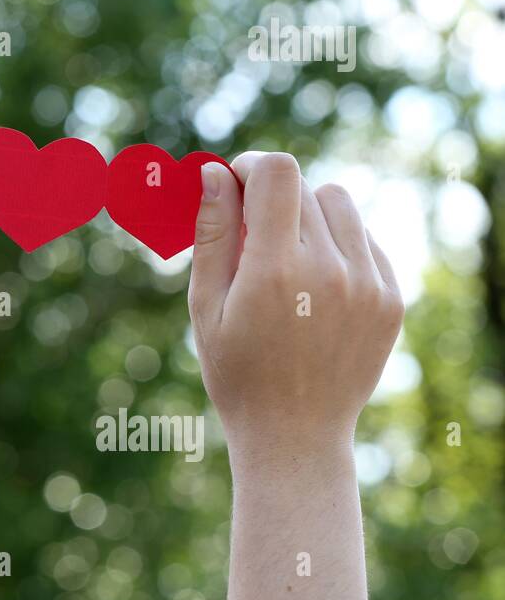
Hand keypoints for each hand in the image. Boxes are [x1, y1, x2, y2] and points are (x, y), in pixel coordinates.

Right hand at [188, 152, 403, 456]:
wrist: (295, 434)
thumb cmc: (236, 371)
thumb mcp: (207, 305)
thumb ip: (213, 234)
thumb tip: (213, 172)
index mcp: (276, 270)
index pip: (276, 172)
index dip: (249, 165)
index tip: (233, 183)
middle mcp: (330, 270)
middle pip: (303, 185)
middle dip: (270, 196)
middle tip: (250, 234)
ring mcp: (368, 284)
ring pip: (339, 203)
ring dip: (309, 214)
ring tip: (286, 255)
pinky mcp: (392, 298)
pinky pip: (366, 239)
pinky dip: (338, 244)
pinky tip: (315, 283)